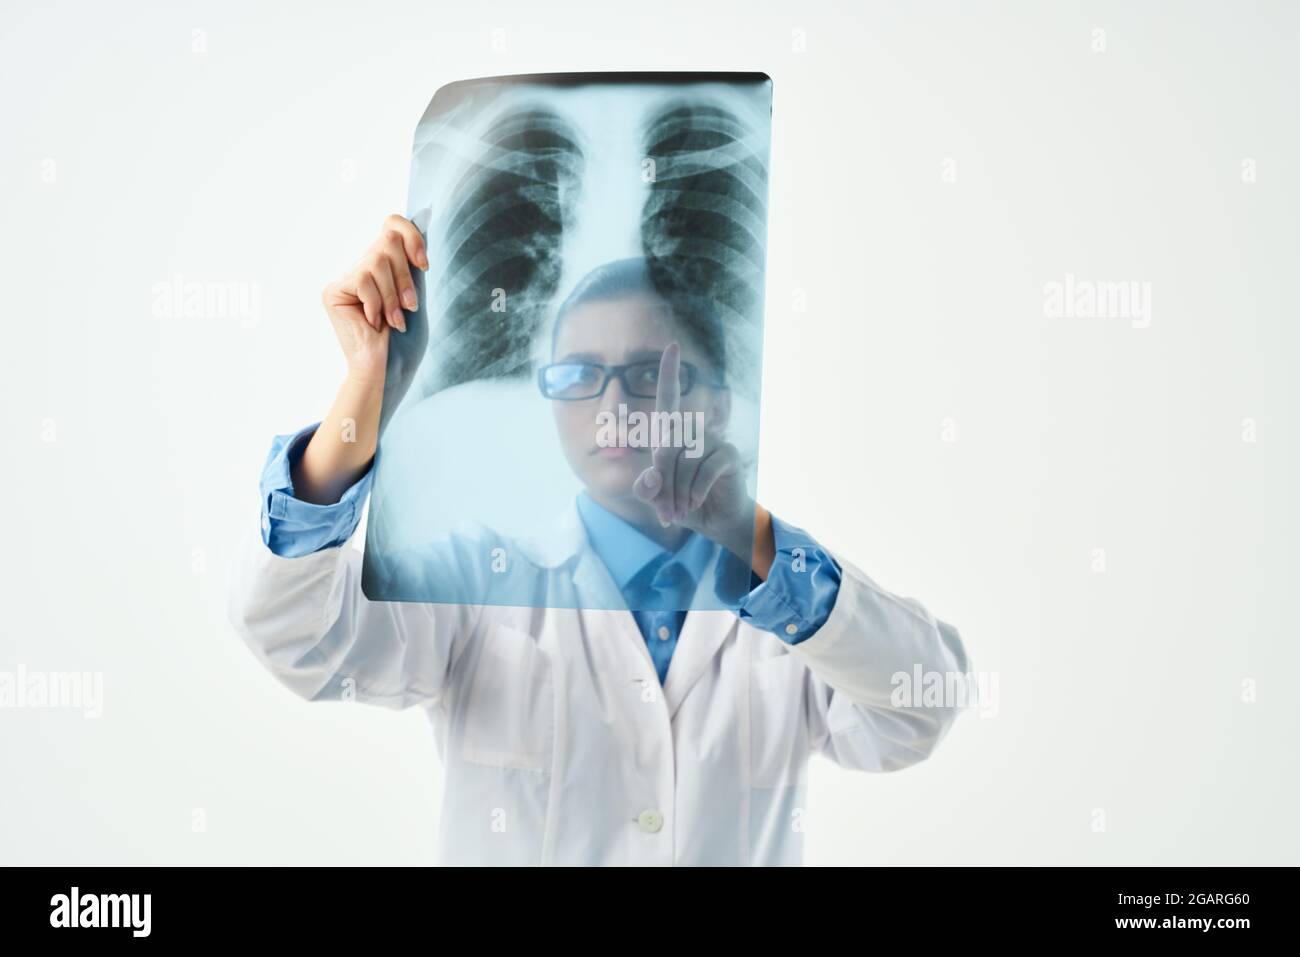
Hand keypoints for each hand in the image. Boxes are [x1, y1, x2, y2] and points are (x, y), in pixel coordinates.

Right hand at [320, 214, 427, 384]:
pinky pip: (363, 279)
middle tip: (409, 306)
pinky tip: (373, 323)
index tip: (424, 265)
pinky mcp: (333, 291)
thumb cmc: (404, 341)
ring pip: (377, 261)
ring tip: (393, 320)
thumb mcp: (415, 294)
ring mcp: (345, 279)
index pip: (392, 225)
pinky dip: (376, 303)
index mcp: (383, 266)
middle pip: (387, 242)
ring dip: (393, 295)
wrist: (386, 370)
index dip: (412, 237)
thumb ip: (413, 262)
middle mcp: (361, 267)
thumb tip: (423, 218)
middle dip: (405, 277)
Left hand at [631, 342, 756, 559]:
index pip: (669, 398)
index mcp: (673, 435)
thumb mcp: (656, 499)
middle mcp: (693, 431)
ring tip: (681, 509)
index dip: (669, 373)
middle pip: (666, 448)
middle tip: (666, 510)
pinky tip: (695, 503)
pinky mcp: (728, 455)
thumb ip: (645, 488)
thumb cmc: (682, 503)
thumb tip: (652, 475)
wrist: (714, 521)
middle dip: (662, 482)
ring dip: (678, 491)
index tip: (672, 346)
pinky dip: (695, 491)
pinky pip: (704, 469)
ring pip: (685, 460)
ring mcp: (713, 440)